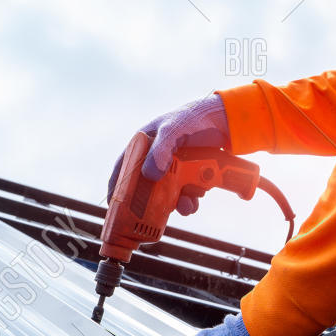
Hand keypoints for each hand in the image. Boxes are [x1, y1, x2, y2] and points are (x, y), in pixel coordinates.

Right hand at [107, 93, 230, 214]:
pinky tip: (195, 199)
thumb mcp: (172, 130)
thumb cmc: (190, 119)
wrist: (221, 122)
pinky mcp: (187, 179)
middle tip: (153, 216)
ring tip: (186, 204)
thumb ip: (160, 150)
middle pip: (145, 188)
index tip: (113, 203)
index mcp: (143, 146)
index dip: (117, 186)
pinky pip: (184, 196)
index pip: (123, 168)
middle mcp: (155, 161)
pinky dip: (189, 202)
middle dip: (151, 203)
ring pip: (167, 196)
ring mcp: (171, 172)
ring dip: (176, 204)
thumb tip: (149, 175)